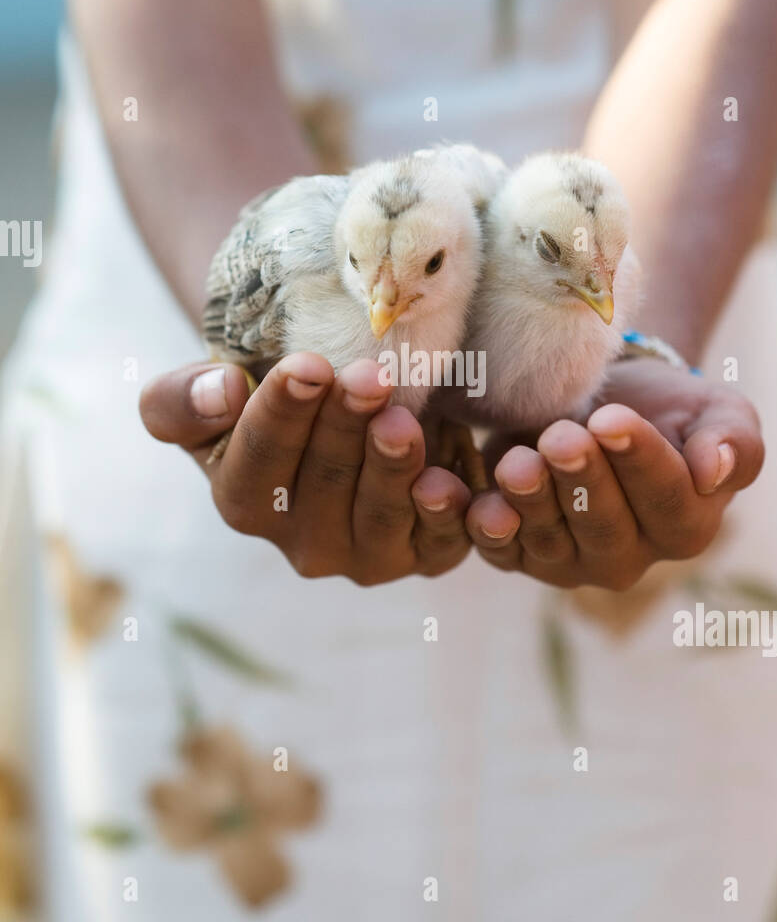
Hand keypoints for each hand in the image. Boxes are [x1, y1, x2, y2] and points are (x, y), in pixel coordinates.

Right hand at [140, 354, 471, 584]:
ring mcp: (367, 555)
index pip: (258, 461)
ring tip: (402, 420)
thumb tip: (223, 390)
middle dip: (346, 426)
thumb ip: (181, 399)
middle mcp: (303, 543)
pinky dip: (447, 515)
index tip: (308, 366)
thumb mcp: (210, 395)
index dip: (282, 413)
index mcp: (245, 502)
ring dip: (392, 467)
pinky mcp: (427, 555)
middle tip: (369, 375)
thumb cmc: (269, 403)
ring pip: (381, 514)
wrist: (342, 416)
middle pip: (325, 481)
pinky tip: (450, 481)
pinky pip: (440, 542)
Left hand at [466, 358, 763, 588]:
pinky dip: (485, 528)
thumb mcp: (720, 413)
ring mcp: (569, 562)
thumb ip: (735, 442)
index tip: (613, 420)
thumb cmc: (671, 413)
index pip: (666, 499)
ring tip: (518, 463)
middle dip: (581, 481)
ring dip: (530, 502)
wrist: (607, 406)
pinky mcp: (518, 554)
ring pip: (549, 538)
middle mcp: (629, 558)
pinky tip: (475, 504)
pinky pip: (500, 550)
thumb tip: (714, 470)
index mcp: (686, 527)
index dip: (639, 460)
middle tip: (562, 438)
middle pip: (604, 527)